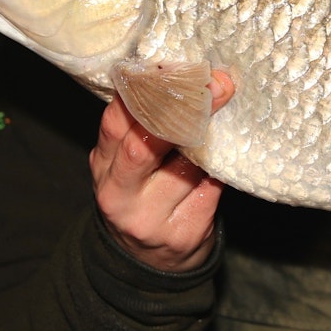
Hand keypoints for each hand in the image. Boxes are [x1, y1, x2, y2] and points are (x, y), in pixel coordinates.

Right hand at [89, 71, 234, 271]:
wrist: (152, 263)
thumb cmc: (144, 196)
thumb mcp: (128, 164)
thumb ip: (143, 127)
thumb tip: (186, 75)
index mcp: (103, 167)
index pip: (116, 122)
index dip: (148, 91)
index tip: (180, 67)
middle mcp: (118, 195)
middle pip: (146, 145)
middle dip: (185, 110)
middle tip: (218, 83)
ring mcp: (150, 219)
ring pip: (187, 164)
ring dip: (211, 136)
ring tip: (227, 108)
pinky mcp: (184, 234)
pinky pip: (211, 187)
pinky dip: (221, 167)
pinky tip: (227, 155)